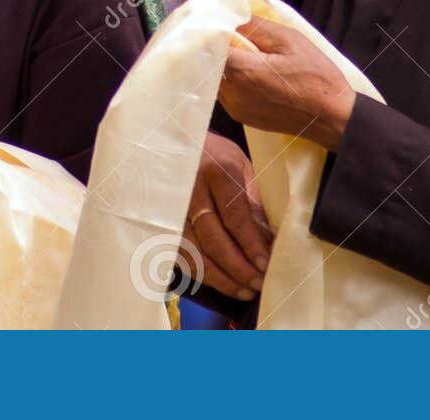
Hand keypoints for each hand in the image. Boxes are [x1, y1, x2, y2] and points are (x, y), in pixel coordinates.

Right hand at [183, 132, 273, 300]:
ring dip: (220, 278)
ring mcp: (170, 207)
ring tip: (242, 291)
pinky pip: (179, 253)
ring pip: (194, 253)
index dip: (251, 246)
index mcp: (216, 170)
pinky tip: (218, 281)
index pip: (235, 217)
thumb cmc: (212, 151)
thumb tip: (270, 239)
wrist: (170, 138)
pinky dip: (199, 273)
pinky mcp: (159, 220)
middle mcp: (189, 189)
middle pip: (213, 240)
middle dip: (238, 269)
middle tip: (257, 284)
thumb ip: (253, 198)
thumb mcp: (239, 163)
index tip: (265, 265)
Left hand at [218, 14, 354, 150]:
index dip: (214, 33)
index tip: (222, 24)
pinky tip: (252, 74)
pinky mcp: (242, 118)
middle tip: (238, 38)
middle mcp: (234, 93)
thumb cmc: (316, 77)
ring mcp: (236, 108)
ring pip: (216, 79)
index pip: (211, 48)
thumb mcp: (290, 41)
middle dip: (220, 49)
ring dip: (226, 66)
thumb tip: (231, 15)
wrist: (333, 116)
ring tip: (248, 56)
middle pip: (211, 64)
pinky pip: (225, 93)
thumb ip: (256, 26)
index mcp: (245, 71)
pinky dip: (232, 81)